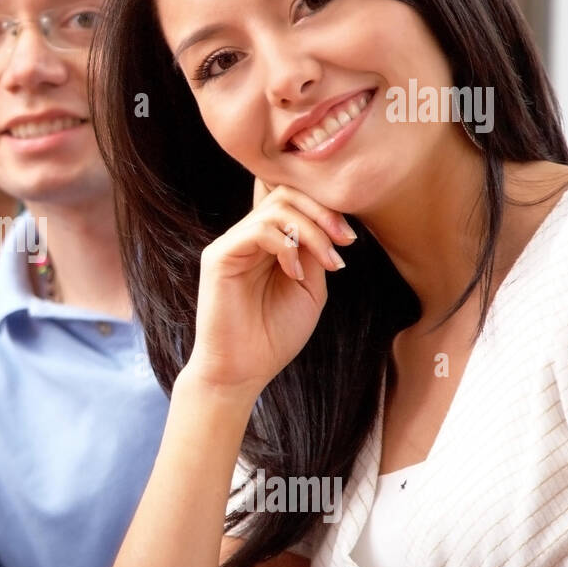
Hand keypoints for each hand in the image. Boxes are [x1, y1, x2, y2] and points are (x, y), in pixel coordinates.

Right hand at [181, 179, 355, 394]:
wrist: (243, 372)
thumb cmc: (274, 336)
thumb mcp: (308, 288)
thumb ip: (314, 253)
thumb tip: (326, 223)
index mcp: (267, 244)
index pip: (292, 202)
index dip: (325, 209)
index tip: (349, 239)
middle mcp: (246, 238)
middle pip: (285, 194)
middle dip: (323, 213)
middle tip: (346, 241)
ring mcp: (230, 245)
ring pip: (275, 208)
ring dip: (312, 231)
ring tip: (329, 263)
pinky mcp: (218, 257)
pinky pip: (257, 230)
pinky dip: (286, 246)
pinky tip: (294, 272)